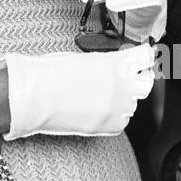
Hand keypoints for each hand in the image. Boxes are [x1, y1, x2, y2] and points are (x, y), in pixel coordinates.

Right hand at [5, 44, 154, 139]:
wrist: (33, 98)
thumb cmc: (50, 74)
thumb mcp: (84, 59)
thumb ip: (107, 63)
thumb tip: (117, 66)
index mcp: (117, 64)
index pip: (147, 57)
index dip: (144, 55)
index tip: (141, 56)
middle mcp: (123, 86)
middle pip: (147, 82)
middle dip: (139, 78)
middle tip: (127, 76)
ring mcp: (118, 108)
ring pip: (134, 103)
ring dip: (124, 98)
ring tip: (103, 95)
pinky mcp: (111, 126)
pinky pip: (122, 120)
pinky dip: (114, 115)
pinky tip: (98, 109)